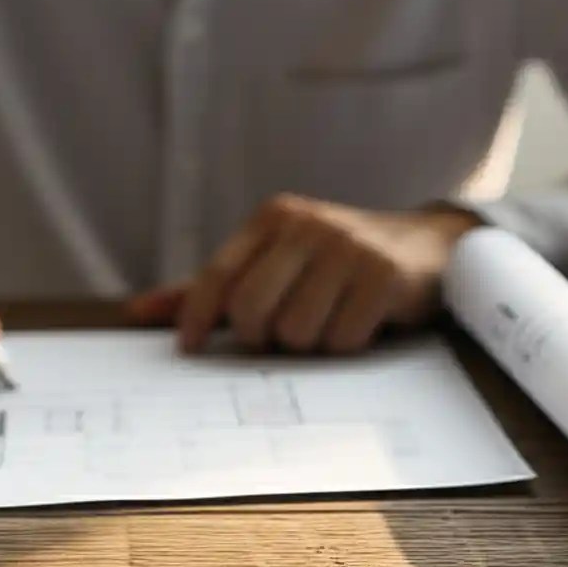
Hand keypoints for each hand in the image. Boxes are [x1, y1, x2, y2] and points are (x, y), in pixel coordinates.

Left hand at [129, 194, 479, 353]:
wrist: (428, 245)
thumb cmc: (338, 261)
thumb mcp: (276, 259)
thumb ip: (215, 286)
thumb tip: (139, 311)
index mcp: (275, 217)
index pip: (218, 276)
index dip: (194, 317)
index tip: (187, 349)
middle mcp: (308, 226)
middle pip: (252, 312)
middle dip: (262, 337)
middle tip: (284, 333)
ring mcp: (348, 248)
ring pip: (296, 333)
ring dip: (310, 344)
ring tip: (331, 318)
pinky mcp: (384, 275)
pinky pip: (342, 339)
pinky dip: (347, 343)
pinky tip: (361, 320)